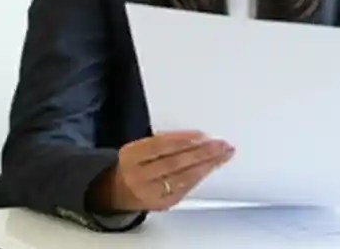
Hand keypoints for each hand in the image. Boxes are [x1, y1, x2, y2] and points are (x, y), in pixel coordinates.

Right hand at [94, 130, 234, 211]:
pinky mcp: (162, 204)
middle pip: (175, 162)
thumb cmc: (133, 165)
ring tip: (223, 155)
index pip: (160, 145)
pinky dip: (200, 177)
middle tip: (221, 145)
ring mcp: (150, 193)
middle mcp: (139, 176)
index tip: (203, 135)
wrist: (116, 191)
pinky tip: (210, 168)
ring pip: (182, 178)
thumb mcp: (138, 148)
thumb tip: (197, 137)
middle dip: (202, 152)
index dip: (183, 139)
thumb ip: (163, 142)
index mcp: (131, 156)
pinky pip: (185, 189)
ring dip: (206, 165)